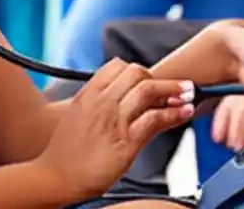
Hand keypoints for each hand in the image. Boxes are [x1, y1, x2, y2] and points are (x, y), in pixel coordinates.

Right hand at [34, 60, 195, 201]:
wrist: (54, 177)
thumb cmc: (65, 152)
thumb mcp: (76, 116)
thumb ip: (95, 103)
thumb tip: (116, 98)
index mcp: (88, 94)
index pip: (118, 66)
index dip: (139, 71)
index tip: (151, 79)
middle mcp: (102, 102)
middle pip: (137, 73)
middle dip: (160, 78)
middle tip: (177, 87)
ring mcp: (114, 120)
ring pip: (149, 90)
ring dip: (174, 90)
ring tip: (189, 93)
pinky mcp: (126, 141)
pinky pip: (155, 119)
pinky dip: (175, 114)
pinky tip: (185, 113)